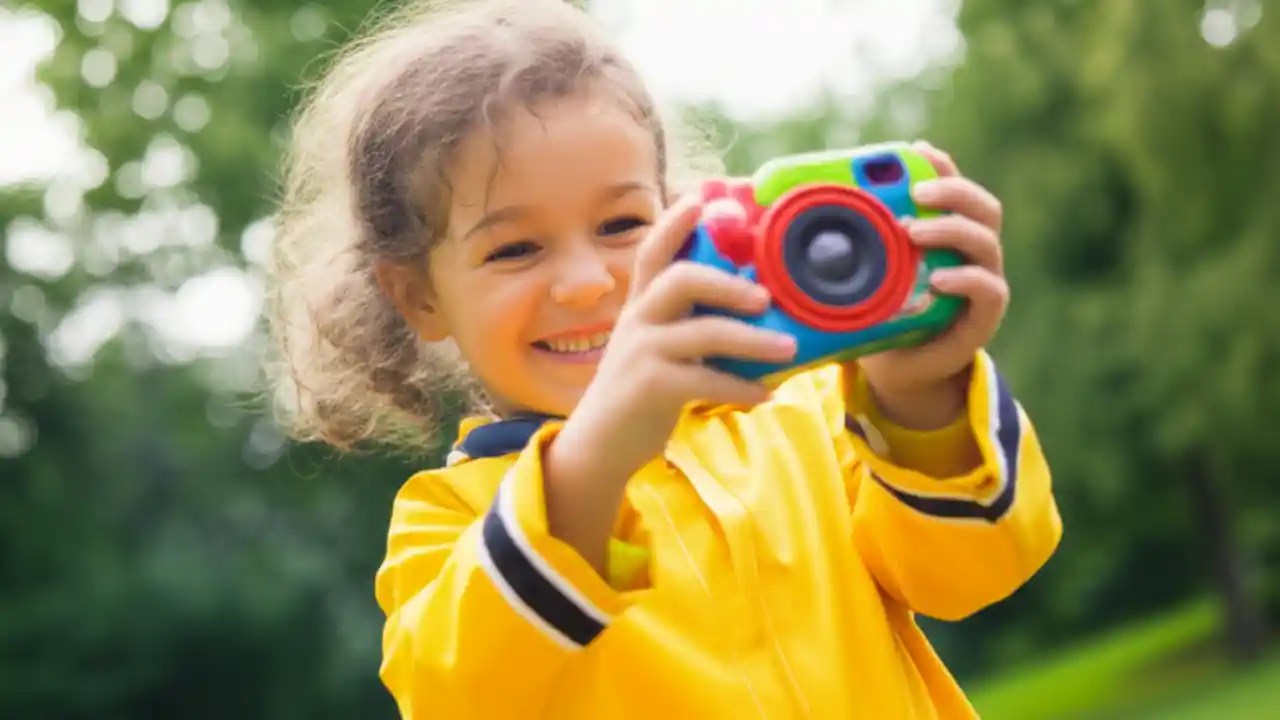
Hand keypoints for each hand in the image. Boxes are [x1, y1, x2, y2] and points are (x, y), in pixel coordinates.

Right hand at [563, 192, 796, 473]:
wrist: (600, 444)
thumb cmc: (641, 391)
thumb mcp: (659, 348)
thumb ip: (691, 323)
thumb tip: (757, 308)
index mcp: (641, 305)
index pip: (653, 251)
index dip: (675, 221)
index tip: (702, 196)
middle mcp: (638, 320)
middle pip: (679, 278)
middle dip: (727, 282)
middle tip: (765, 297)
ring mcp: (642, 352)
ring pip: (703, 332)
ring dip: (752, 340)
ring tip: (789, 349)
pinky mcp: (650, 387)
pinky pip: (705, 380)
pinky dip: (741, 387)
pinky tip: (765, 394)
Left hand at [856, 140, 1008, 429]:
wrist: (896, 372)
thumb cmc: (877, 315)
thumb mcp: (861, 274)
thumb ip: (845, 242)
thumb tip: (780, 204)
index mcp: (946, 232)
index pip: (954, 187)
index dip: (940, 165)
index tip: (914, 150)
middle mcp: (971, 251)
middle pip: (983, 206)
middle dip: (952, 190)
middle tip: (915, 192)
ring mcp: (982, 281)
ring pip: (985, 241)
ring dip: (951, 229)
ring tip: (914, 231)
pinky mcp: (982, 318)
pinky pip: (988, 290)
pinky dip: (966, 280)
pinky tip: (939, 280)